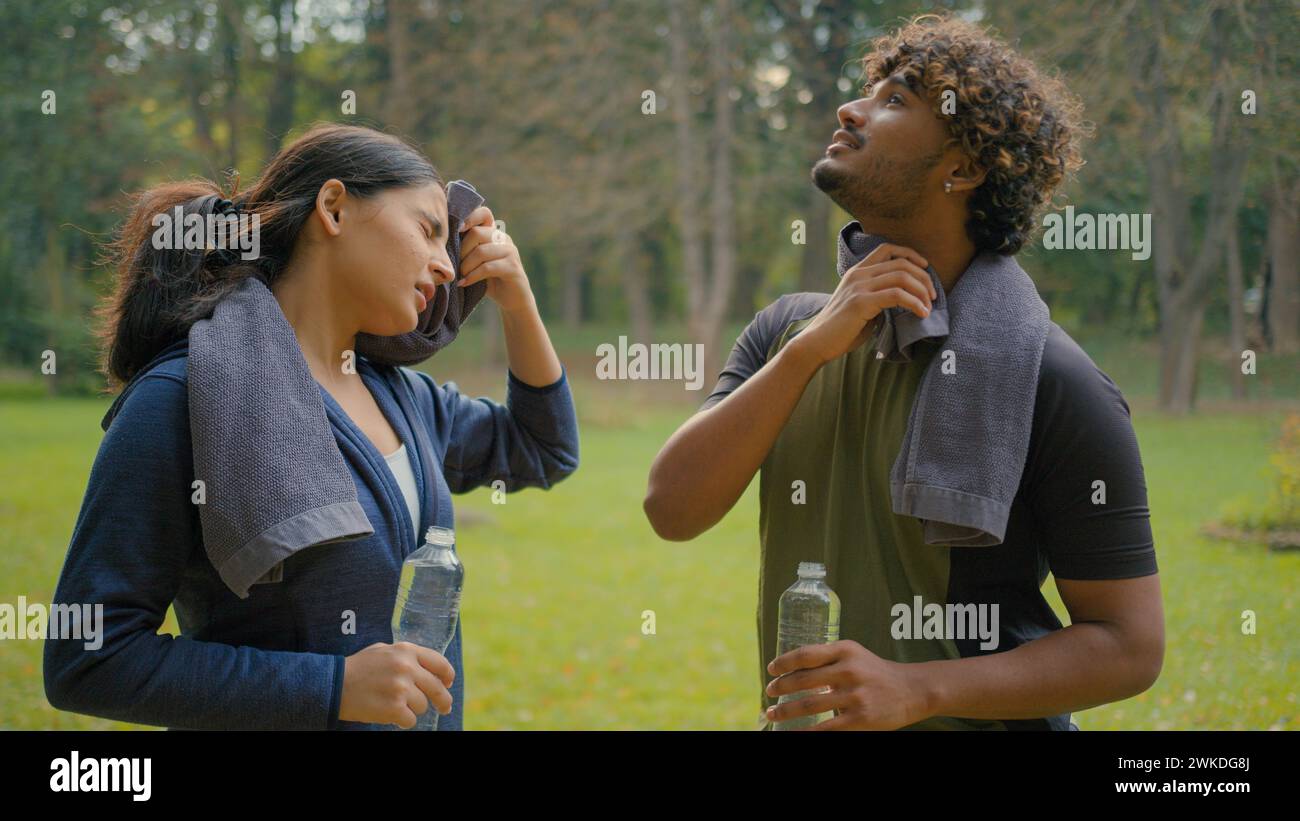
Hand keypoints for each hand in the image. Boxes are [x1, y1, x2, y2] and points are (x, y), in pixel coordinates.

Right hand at [338, 641, 454, 728]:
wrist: (334, 684)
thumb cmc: (359, 667)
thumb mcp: (384, 651)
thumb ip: (407, 656)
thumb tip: (431, 670)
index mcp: (406, 650)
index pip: (440, 663)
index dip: (447, 675)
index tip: (448, 683)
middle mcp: (407, 667)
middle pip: (437, 688)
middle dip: (443, 701)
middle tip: (445, 708)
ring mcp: (401, 688)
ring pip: (422, 706)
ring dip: (412, 709)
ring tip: (394, 703)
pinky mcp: (394, 708)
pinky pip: (410, 720)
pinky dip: (402, 721)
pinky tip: (391, 714)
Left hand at [456, 206, 534, 314]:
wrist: (511, 298)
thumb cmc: (487, 279)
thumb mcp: (474, 261)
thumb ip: (465, 249)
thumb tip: (440, 243)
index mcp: (494, 233)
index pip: (484, 213)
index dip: (470, 217)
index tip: (456, 230)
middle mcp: (503, 238)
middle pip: (477, 233)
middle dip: (461, 250)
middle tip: (455, 265)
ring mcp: (510, 251)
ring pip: (481, 251)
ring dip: (466, 266)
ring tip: (460, 276)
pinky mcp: (513, 267)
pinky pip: (488, 267)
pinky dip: (472, 276)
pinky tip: (464, 283)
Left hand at [765, 640, 930, 729]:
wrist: (912, 690)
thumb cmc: (875, 672)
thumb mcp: (854, 655)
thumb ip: (828, 658)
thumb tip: (791, 669)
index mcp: (845, 650)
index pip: (806, 654)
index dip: (784, 663)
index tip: (771, 670)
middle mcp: (848, 670)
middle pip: (803, 680)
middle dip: (780, 688)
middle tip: (769, 693)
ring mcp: (854, 696)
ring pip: (809, 705)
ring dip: (786, 711)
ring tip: (773, 713)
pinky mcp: (860, 718)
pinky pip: (825, 728)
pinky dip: (805, 731)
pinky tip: (793, 732)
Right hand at [788, 242, 934, 367]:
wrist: (817, 342)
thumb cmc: (841, 329)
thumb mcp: (861, 306)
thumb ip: (879, 297)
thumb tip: (904, 300)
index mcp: (857, 272)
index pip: (887, 249)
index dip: (910, 254)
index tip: (925, 268)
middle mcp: (859, 274)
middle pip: (901, 263)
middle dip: (924, 278)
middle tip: (933, 296)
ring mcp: (859, 286)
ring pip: (902, 277)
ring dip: (922, 291)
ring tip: (929, 306)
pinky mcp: (861, 302)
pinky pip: (896, 295)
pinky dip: (914, 303)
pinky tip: (921, 314)